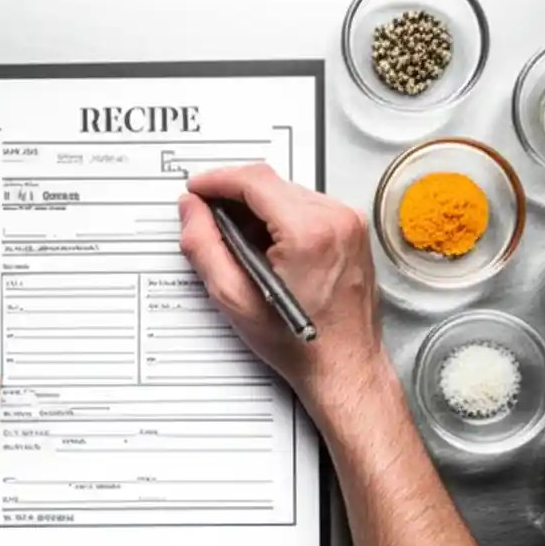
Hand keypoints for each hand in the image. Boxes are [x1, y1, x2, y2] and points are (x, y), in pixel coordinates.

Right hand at [178, 164, 386, 407]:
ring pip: (289, 192)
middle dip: (236, 195)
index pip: (254, 181)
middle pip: (272, 183)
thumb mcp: (235, 298)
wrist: (344, 365)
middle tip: (210, 219)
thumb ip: (204, 246)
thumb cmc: (301, 343)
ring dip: (259, 207)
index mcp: (309, 232)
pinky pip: (308, 206)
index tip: (198, 188)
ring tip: (241, 242)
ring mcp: (349, 223)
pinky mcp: (353, 231)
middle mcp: (336, 219)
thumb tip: (192, 211)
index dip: (218, 180)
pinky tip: (268, 247)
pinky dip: (281, 217)